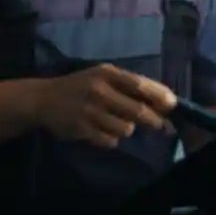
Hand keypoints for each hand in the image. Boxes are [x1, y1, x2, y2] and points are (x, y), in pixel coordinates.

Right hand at [33, 64, 177, 149]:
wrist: (43, 99)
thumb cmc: (79, 86)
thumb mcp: (101, 76)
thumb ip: (128, 85)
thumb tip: (164, 100)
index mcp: (105, 73)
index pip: (139, 85)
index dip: (159, 96)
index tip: (172, 105)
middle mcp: (98, 91)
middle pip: (137, 110)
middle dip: (153, 120)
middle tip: (159, 125)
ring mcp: (90, 111)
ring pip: (126, 129)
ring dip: (126, 129)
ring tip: (115, 122)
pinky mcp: (82, 130)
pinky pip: (111, 140)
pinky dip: (110, 138)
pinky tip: (100, 130)